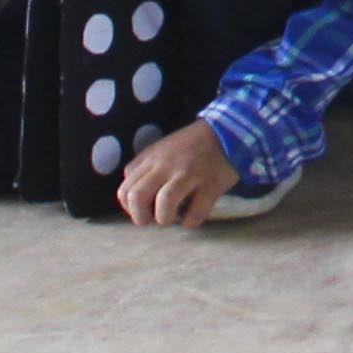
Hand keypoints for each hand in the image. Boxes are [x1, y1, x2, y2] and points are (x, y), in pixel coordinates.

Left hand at [115, 119, 246, 227]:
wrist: (228, 130)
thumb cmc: (191, 146)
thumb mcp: (161, 151)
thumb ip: (146, 170)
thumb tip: (136, 202)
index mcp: (151, 158)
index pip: (125, 190)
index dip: (129, 208)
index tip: (143, 210)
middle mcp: (166, 165)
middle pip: (137, 197)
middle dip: (141, 217)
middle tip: (153, 220)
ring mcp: (189, 173)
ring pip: (164, 204)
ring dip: (165, 219)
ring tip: (173, 218)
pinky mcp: (211, 184)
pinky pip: (194, 213)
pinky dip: (190, 222)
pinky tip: (192, 217)